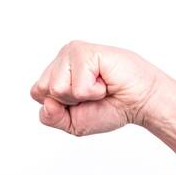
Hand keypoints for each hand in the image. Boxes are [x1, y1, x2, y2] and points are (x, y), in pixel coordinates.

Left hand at [30, 41, 162, 135]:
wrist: (139, 103)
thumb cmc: (109, 108)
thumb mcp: (73, 123)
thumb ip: (52, 118)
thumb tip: (47, 103)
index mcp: (56, 73)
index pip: (37, 93)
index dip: (58, 107)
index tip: (80, 102)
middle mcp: (61, 60)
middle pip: (43, 90)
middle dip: (68, 102)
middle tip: (91, 94)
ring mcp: (71, 52)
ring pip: (56, 88)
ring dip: (82, 96)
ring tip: (99, 86)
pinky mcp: (84, 51)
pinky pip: (77, 86)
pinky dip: (94, 91)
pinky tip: (105, 81)